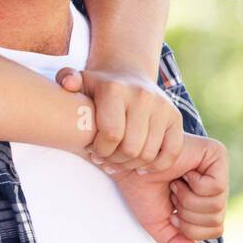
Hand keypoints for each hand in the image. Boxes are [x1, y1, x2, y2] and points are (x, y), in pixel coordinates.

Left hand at [57, 68, 183, 172]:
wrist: (127, 75)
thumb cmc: (97, 87)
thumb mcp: (79, 79)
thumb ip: (67, 78)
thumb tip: (69, 83)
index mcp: (115, 89)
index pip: (111, 134)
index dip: (100, 150)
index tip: (91, 149)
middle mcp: (142, 96)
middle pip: (130, 148)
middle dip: (114, 159)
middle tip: (104, 158)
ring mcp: (162, 107)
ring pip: (148, 154)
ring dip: (131, 165)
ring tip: (117, 160)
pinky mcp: (176, 117)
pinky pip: (171, 152)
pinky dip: (155, 165)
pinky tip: (139, 166)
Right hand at [110, 133, 228, 242]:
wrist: (125, 165)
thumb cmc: (139, 189)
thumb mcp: (157, 223)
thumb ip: (174, 242)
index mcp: (205, 200)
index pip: (214, 230)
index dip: (189, 227)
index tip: (171, 208)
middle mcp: (216, 184)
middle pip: (217, 220)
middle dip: (187, 214)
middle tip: (172, 194)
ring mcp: (218, 168)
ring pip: (217, 206)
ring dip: (187, 200)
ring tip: (175, 184)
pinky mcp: (216, 154)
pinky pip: (215, 187)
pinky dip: (193, 186)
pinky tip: (183, 173)